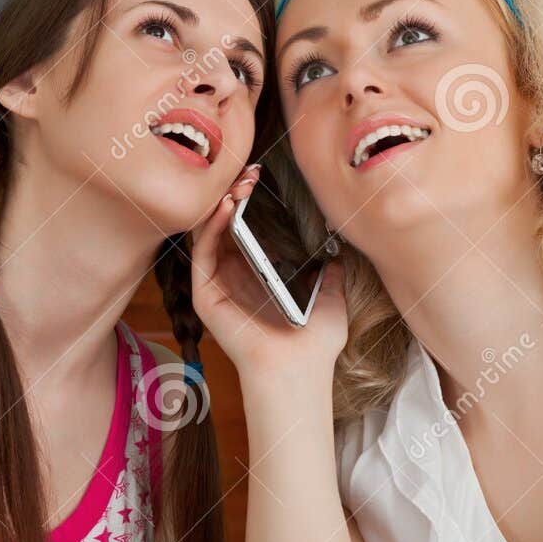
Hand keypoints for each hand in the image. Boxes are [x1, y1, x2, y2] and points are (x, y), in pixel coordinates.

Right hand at [188, 164, 347, 377]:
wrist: (300, 370)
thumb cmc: (314, 343)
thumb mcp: (332, 297)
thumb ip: (333, 273)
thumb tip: (340, 253)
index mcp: (257, 275)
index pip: (244, 228)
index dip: (248, 201)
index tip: (261, 177)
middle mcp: (233, 278)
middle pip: (222, 225)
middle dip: (233, 194)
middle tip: (249, 171)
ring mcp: (217, 286)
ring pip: (207, 234)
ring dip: (219, 203)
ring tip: (238, 182)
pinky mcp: (205, 297)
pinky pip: (202, 254)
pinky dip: (210, 226)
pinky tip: (225, 206)